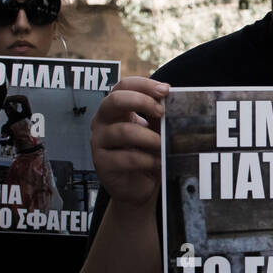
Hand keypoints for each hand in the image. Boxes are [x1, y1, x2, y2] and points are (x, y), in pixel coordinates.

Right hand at [91, 77, 169, 206]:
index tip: (166, 90)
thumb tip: (173, 101)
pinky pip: (126, 158)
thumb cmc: (145, 154)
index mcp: (116, 109)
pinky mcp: (102, 163)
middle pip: (114, 100)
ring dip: (149, 137)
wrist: (138, 186)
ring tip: (164, 145)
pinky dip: (147, 160)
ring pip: (123, 131)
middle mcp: (103, 121)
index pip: (124, 86)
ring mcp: (99, 142)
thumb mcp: (153, 131)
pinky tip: (158, 163)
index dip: (144, 85)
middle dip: (142, 102)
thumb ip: (158, 115)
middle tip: (162, 112)